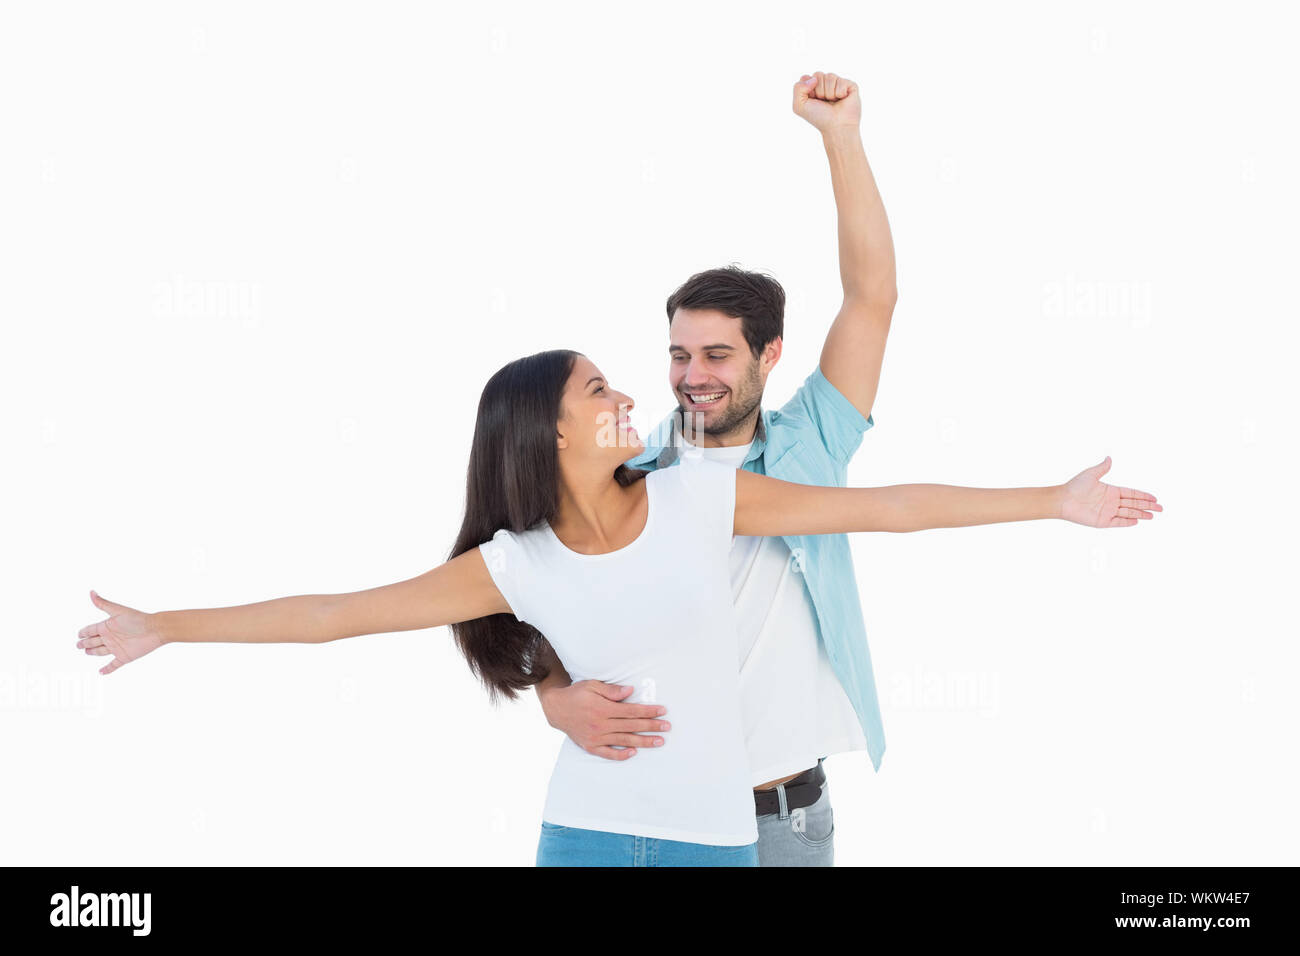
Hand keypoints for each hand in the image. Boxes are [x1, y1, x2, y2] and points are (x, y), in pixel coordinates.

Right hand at [76, 590, 164, 674]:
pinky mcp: (124, 657)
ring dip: (93, 653)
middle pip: (94, 641)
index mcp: (107, 626)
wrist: (155, 630)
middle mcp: (111, 637)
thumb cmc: (138, 619)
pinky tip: (101, 672)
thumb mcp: (118, 611)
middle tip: (78, 645)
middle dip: (85, 643)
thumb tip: (91, 592)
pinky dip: (107, 669)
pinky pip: (113, 665)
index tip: (78, 634)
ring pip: (100, 652)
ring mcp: (117, 648)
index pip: (91, 630)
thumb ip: (103, 603)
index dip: (84, 632)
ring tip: (86, 652)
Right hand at [537, 679, 670, 759]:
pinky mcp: (590, 746)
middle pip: (631, 726)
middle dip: (651, 726)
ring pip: (624, 740)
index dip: (648, 711)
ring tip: (659, 742)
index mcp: (603, 708)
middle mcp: (600, 724)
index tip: (662, 711)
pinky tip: (633, 752)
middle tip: (667, 727)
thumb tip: (631, 691)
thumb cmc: (576, 694)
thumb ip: (612, 690)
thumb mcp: (592, 685)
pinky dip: (621, 755)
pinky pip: (608, 753)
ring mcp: (596, 737)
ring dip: (643, 741)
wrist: (556, 709)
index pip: (631, 711)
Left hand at [792, 71, 860, 132]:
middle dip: (819, 91)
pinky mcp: (850, 85)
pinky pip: (841, 81)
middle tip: (824, 102)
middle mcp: (825, 84)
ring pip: (830, 76)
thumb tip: (813, 78)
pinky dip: (840, 93)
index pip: (806, 77)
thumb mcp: (799, 106)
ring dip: (829, 93)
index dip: (807, 90)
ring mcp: (838, 83)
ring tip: (833, 101)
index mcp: (812, 88)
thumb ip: (797, 88)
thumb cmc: (819, 117)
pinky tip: (842, 99)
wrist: (836, 127)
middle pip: (817, 75)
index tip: (812, 101)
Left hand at [1060, 457, 1161, 527]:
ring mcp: (1107, 512)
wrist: (1062, 500)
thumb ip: (1102, 468)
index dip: (1143, 496)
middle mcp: (1111, 502)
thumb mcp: (1090, 474)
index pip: (1131, 493)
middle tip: (1161, 508)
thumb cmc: (1075, 486)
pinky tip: (1137, 521)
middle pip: (1133, 504)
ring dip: (1141, 514)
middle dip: (1147, 505)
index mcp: (1110, 491)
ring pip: (1128, 513)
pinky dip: (1127, 522)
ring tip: (1153, 516)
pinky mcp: (1102, 521)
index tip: (1154, 498)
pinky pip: (1118, 522)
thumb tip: (1109, 458)